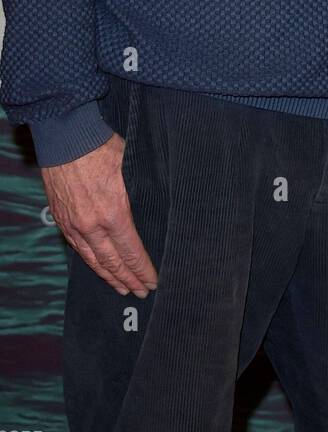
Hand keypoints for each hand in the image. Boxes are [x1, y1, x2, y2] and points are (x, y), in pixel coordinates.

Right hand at [41, 133, 158, 296]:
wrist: (66, 139)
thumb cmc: (101, 148)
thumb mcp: (132, 168)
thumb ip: (142, 192)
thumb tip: (159, 205)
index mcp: (114, 213)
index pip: (132, 252)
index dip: (143, 270)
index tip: (152, 282)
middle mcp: (92, 225)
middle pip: (114, 262)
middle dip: (129, 280)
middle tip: (141, 292)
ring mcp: (75, 225)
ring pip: (94, 260)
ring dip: (109, 276)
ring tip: (121, 288)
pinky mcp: (63, 220)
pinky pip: (78, 249)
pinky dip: (91, 263)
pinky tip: (98, 268)